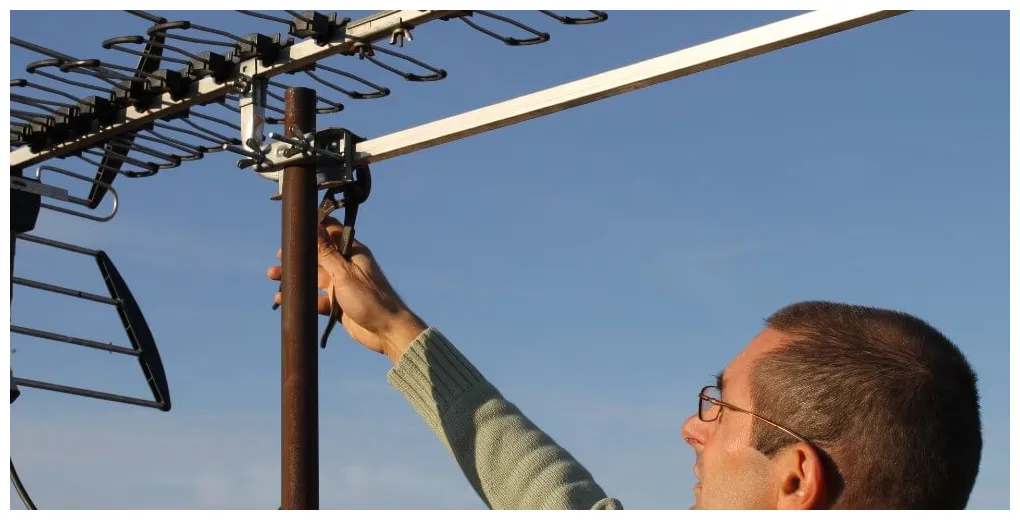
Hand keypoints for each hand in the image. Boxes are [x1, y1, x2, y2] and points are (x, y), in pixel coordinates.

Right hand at [267, 217, 426, 363]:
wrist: (387, 332)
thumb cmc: (372, 299)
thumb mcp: (345, 274)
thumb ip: (327, 253)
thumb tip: (314, 226)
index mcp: (352, 253)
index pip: (331, 232)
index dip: (312, 228)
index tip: (293, 229)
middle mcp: (346, 266)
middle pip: (318, 256)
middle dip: (298, 256)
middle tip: (279, 257)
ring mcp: (342, 286)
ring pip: (314, 278)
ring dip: (296, 278)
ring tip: (274, 276)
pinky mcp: (338, 305)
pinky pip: (316, 299)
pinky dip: (302, 299)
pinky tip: (284, 299)